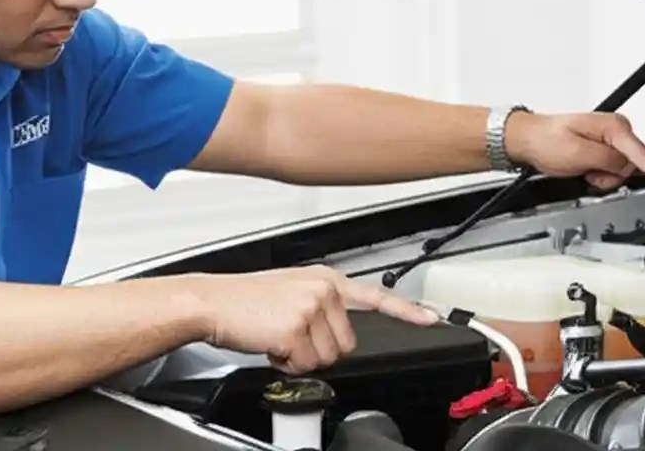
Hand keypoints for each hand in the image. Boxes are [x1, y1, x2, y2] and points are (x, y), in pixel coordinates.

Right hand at [187, 265, 438, 374]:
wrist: (214, 302)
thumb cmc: (246, 300)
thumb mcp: (292, 292)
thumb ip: (322, 306)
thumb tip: (338, 334)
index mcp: (325, 279)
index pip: (374, 296)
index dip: (406, 311)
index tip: (431, 318)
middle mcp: (323, 290)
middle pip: (346, 344)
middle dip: (317, 348)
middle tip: (289, 333)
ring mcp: (311, 308)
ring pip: (327, 358)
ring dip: (301, 357)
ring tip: (277, 335)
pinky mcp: (297, 328)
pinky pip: (305, 365)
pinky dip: (286, 362)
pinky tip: (270, 343)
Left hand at [504, 111, 644, 189]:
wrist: (528, 140)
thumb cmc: (546, 141)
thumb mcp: (578, 154)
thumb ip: (608, 161)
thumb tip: (625, 167)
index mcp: (613, 127)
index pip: (641, 152)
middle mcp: (615, 130)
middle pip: (631, 165)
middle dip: (611, 175)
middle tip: (588, 171)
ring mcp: (610, 139)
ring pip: (621, 170)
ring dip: (603, 176)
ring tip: (583, 169)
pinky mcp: (603, 148)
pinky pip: (612, 168)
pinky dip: (599, 174)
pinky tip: (585, 169)